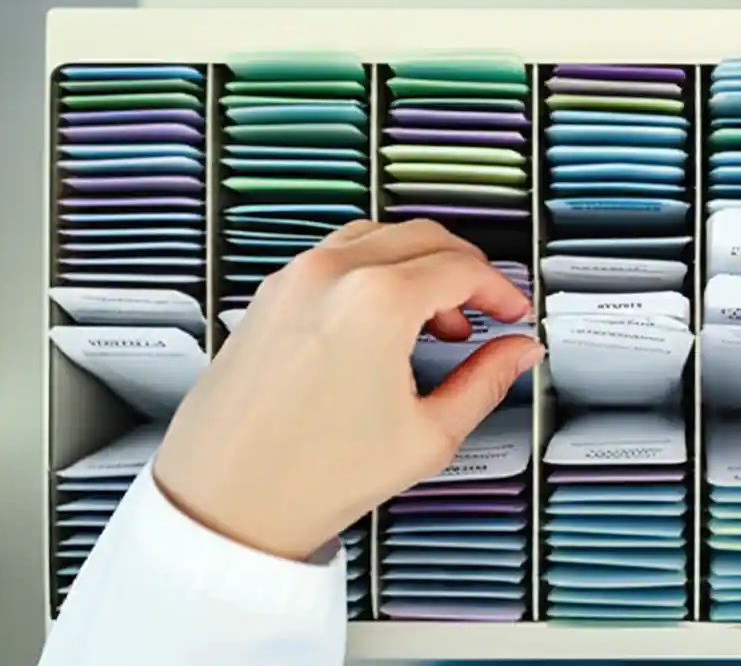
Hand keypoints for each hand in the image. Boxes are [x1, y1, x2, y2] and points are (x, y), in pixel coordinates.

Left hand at [153, 220, 542, 560]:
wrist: (226, 503)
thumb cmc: (309, 477)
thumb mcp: (428, 435)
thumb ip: (485, 381)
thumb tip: (515, 353)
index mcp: (376, 301)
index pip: (462, 268)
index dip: (500, 289)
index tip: (512, 311)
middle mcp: (331, 275)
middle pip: (423, 238)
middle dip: (465, 270)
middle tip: (486, 310)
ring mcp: (293, 280)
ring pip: (378, 237)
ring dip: (419, 265)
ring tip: (437, 320)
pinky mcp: (268, 296)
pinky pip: (336, 257)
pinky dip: (375, 271)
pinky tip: (385, 321)